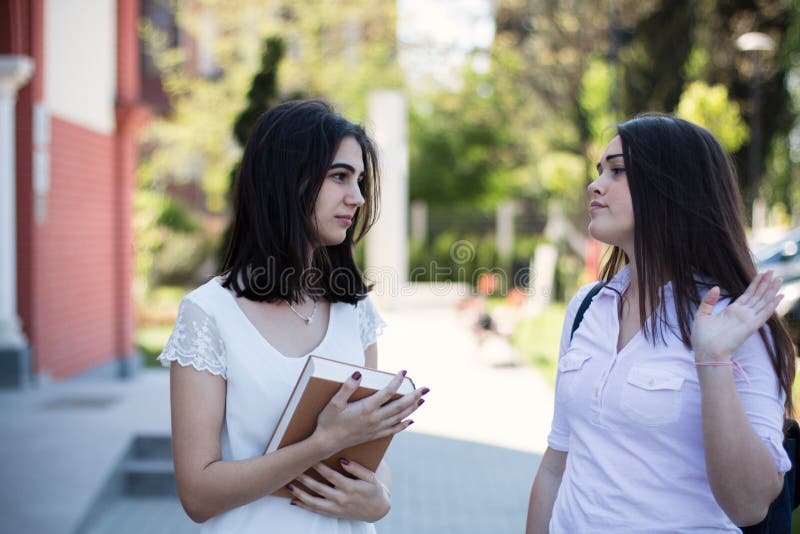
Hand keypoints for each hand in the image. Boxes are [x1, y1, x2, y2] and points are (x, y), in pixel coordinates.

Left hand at [287, 459, 389, 521]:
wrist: (377, 510)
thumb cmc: (374, 489)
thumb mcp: (371, 477)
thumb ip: (357, 468)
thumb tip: (343, 460)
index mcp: (351, 488)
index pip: (332, 476)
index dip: (320, 466)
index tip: (311, 457)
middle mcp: (342, 499)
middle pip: (319, 488)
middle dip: (305, 479)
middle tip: (293, 470)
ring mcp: (337, 509)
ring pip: (314, 502)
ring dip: (300, 494)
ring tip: (289, 485)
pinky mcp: (334, 514)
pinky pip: (316, 511)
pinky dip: (304, 506)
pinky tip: (294, 500)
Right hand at [313, 370, 428, 454]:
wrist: (326, 444)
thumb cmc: (328, 422)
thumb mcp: (333, 403)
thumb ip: (346, 388)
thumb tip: (358, 373)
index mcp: (366, 409)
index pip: (387, 392)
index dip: (397, 381)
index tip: (404, 371)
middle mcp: (374, 419)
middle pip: (400, 405)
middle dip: (414, 396)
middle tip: (426, 388)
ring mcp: (375, 428)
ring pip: (399, 417)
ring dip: (412, 408)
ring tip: (422, 400)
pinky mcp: (374, 435)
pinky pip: (393, 430)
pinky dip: (403, 424)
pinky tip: (410, 420)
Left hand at [691, 271, 782, 361]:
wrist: (706, 351)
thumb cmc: (702, 338)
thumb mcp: (702, 315)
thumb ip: (709, 300)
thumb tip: (716, 287)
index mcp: (731, 312)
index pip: (747, 295)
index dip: (754, 284)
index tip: (761, 274)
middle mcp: (742, 314)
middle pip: (757, 296)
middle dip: (765, 284)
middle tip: (773, 271)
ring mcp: (748, 320)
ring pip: (763, 302)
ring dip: (771, 290)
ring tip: (778, 279)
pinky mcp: (751, 326)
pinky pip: (764, 313)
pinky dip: (772, 304)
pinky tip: (779, 296)